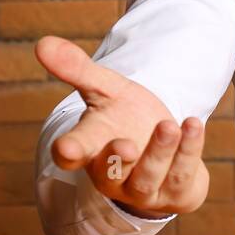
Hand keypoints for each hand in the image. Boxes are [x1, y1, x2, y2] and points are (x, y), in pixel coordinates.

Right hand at [35, 35, 209, 218]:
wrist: (165, 146)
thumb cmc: (126, 117)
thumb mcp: (105, 90)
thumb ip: (77, 69)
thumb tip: (42, 42)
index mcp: (90, 148)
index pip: (72, 153)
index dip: (68, 152)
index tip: (66, 148)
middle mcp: (112, 174)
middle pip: (109, 174)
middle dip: (116, 160)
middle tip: (126, 145)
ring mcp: (143, 188)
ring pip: (147, 177)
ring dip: (159, 152)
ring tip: (169, 124)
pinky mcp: (174, 191)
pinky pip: (181, 174)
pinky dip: (188, 150)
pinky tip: (193, 125)